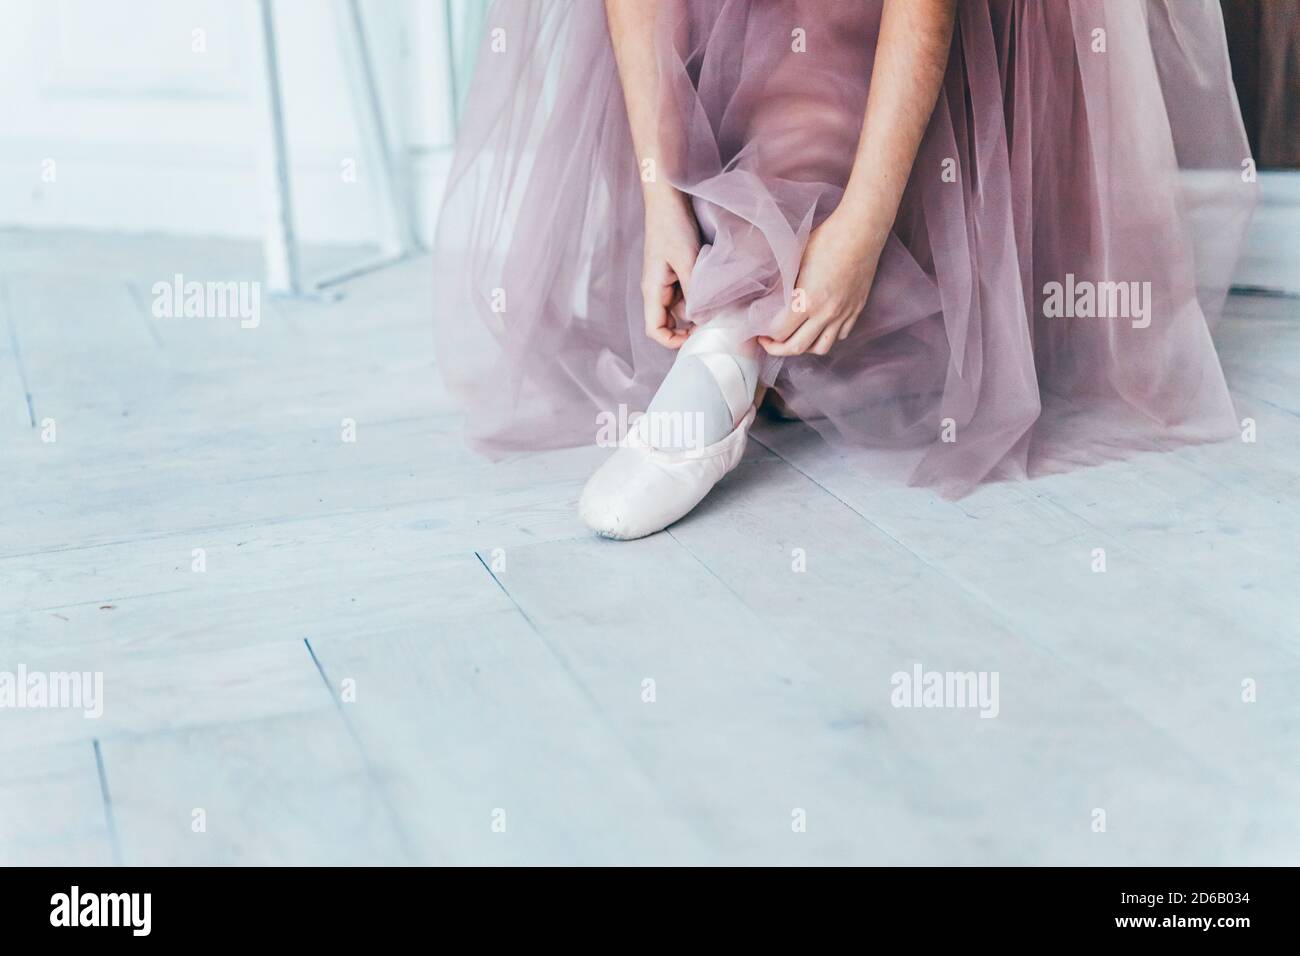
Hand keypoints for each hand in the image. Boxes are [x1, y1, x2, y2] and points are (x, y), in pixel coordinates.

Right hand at [641, 189, 700, 348]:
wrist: (668, 198)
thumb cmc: (672, 226)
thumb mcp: (686, 261)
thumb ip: (694, 293)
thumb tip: (703, 320)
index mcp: (652, 290)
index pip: (655, 329)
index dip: (672, 341)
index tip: (695, 339)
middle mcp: (656, 289)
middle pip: (669, 322)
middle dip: (689, 328)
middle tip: (713, 326)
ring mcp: (666, 280)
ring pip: (680, 307)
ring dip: (697, 310)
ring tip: (718, 308)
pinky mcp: (675, 270)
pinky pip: (685, 292)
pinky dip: (698, 296)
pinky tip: (713, 291)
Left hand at [759, 215, 881, 355]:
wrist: (861, 230)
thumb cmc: (827, 238)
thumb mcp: (796, 260)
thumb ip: (784, 285)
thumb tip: (770, 300)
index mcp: (808, 300)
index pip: (781, 332)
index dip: (766, 336)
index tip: (759, 331)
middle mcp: (827, 313)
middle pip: (797, 347)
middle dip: (778, 349)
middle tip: (769, 342)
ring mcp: (844, 313)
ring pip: (821, 348)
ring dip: (804, 348)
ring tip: (794, 338)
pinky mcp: (856, 309)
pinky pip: (840, 335)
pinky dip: (827, 337)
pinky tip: (818, 328)